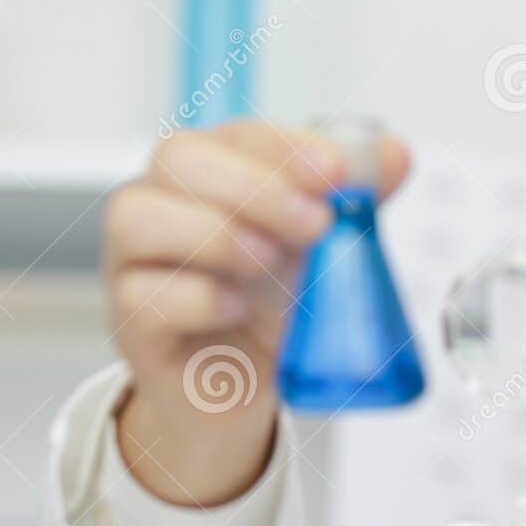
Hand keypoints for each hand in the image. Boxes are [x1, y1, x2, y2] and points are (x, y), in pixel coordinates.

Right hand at [104, 121, 409, 505]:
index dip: (287, 147)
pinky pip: (141, 295)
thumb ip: (355, 204)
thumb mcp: (323, 254)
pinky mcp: (129, 323)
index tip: (338, 171)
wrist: (244, 389)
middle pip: (179, 159)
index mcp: (214, 174)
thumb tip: (395, 155)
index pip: (238, 136)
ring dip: (216, 234)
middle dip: (255, 186)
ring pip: (138, 218)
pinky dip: (195, 297)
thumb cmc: (274, 309)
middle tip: (316, 224)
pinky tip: (236, 307)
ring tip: (270, 261)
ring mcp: (134, 261)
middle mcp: (163, 204)